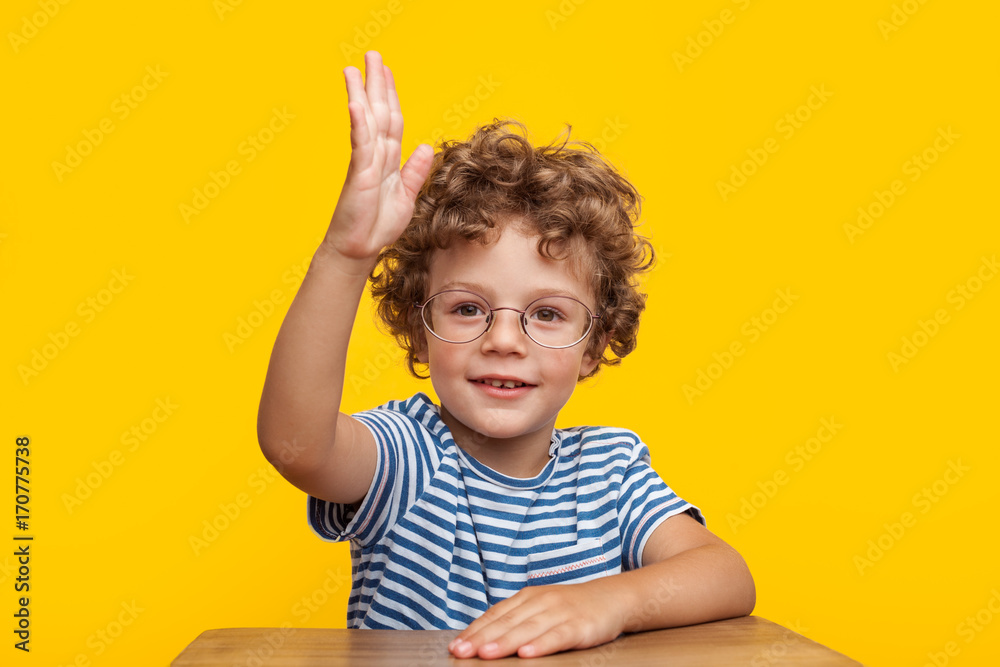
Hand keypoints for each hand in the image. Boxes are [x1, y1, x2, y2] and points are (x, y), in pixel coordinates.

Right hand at [323, 51, 433, 266]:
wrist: (359, 249)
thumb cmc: (377, 226)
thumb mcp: (406, 196)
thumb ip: (415, 171)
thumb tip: (426, 147)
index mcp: (389, 161)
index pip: (391, 121)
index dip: (391, 96)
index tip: (387, 72)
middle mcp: (376, 157)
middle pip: (378, 112)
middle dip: (376, 83)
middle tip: (372, 55)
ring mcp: (365, 163)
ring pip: (367, 122)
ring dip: (362, 93)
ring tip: (355, 68)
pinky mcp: (359, 174)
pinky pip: (361, 144)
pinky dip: (360, 123)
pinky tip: (356, 103)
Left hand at [447, 579, 627, 659]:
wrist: (613, 598)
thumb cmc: (572, 608)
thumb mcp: (541, 608)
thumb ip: (516, 621)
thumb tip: (483, 639)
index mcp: (527, 597)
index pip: (495, 614)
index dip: (475, 630)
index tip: (455, 646)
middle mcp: (541, 602)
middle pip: (506, 622)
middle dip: (481, 638)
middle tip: (461, 652)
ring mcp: (560, 613)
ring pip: (527, 629)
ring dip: (505, 642)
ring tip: (486, 654)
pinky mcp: (579, 626)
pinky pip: (557, 636)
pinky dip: (541, 644)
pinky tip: (527, 654)